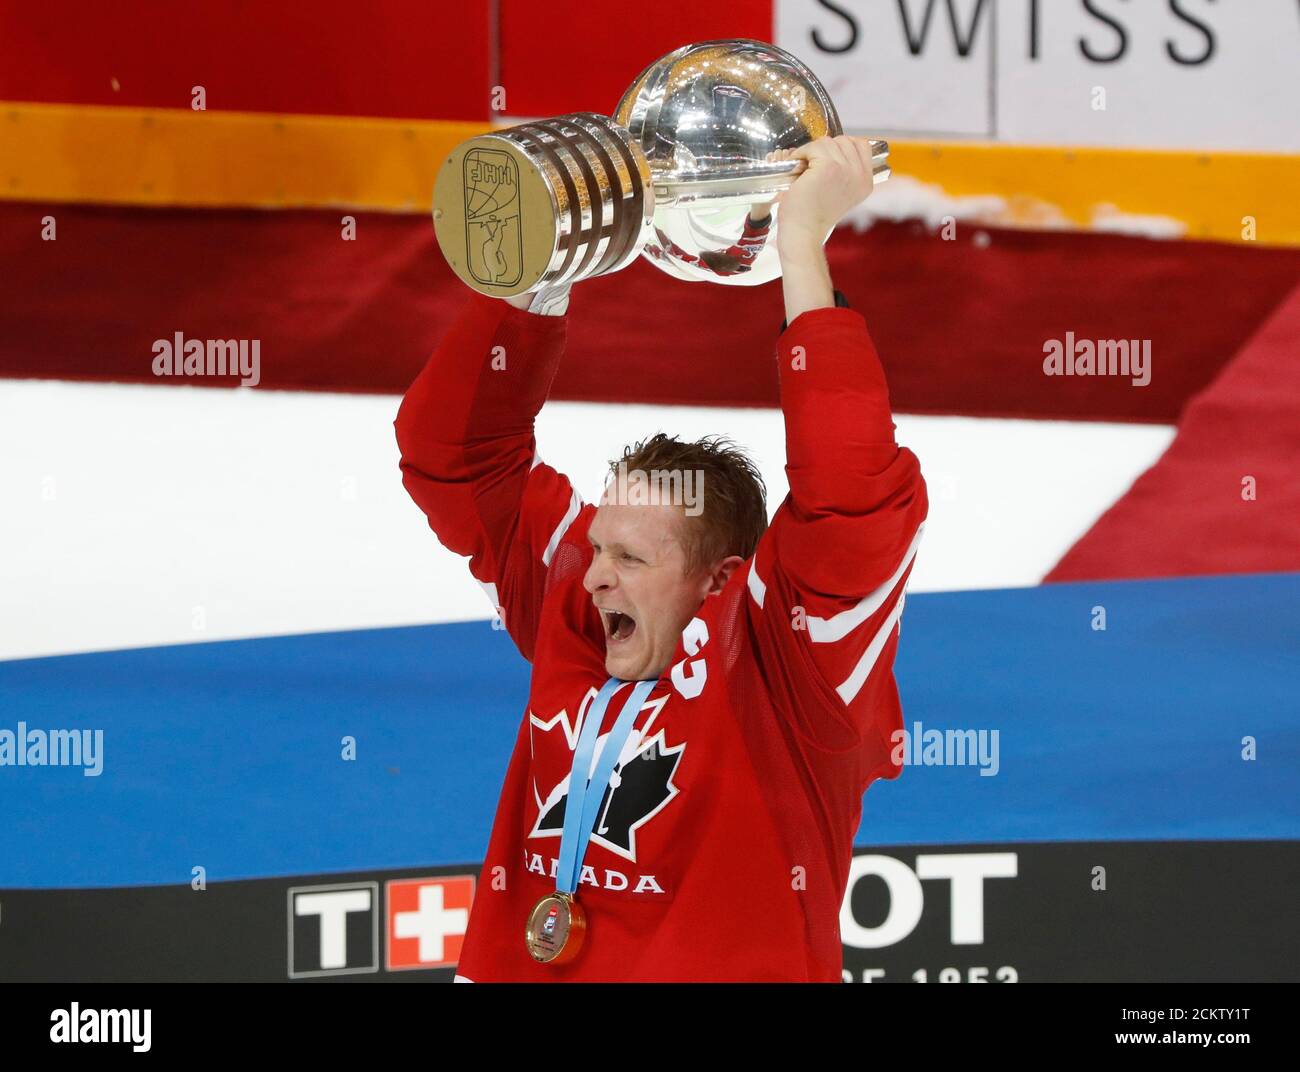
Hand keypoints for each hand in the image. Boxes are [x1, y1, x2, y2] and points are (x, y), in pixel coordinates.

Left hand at [766, 136, 875, 251]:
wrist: (802, 233)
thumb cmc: (812, 216)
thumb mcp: (838, 192)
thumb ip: (845, 172)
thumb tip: (835, 147)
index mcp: (866, 182)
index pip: (862, 145)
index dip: (841, 148)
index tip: (825, 160)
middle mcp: (860, 175)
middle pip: (844, 140)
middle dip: (824, 150)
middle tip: (811, 167)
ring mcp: (846, 170)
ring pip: (828, 142)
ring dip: (811, 152)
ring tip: (803, 171)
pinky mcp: (829, 167)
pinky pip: (814, 147)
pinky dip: (801, 154)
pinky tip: (797, 169)